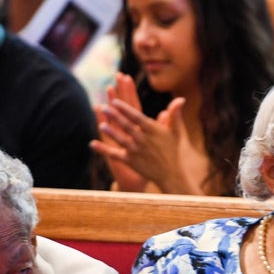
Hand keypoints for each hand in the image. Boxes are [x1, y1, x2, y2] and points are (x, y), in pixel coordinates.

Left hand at [90, 74, 195, 193]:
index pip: (137, 117)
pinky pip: (115, 155)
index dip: (126, 109)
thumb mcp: (176, 132)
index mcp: (153, 130)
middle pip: (127, 126)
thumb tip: (181, 99)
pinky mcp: (131, 161)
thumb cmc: (173, 151)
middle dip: (116, 117)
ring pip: (121, 140)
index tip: (115, 101)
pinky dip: (104, 150)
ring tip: (101, 125)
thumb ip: (175, 114)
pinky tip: (93, 144)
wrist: (171, 175)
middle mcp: (143, 140)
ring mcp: (136, 151)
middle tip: (105, 107)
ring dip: (111, 132)